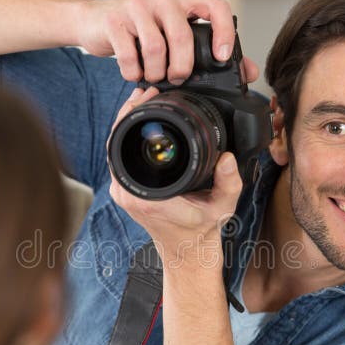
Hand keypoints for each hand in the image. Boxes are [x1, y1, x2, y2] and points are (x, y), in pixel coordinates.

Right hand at [78, 0, 255, 84]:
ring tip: (155, 77)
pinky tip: (135, 73)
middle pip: (183, 36)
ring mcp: (137, 6)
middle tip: (178, 78)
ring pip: (156, 48)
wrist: (97, 21)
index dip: (224, 32)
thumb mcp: (178, 35)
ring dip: (157, 73)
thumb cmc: (144, 31)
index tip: (222, 57)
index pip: (215, 7)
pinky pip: (130, 56)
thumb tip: (248, 72)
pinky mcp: (115, 21)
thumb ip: (212, 51)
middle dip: (182, 66)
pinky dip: (134, 73)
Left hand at [108, 87, 243, 266]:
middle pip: (116, 140)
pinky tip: (145, 121)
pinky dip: (131, 136)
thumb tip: (227, 157)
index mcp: (142, 194)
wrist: (188, 254)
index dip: (130, 113)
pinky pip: (122, 156)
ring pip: (117, 147)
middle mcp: (126, 192)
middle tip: (148, 90)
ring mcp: (123, 191)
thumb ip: (228, 181)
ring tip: (147, 100)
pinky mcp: (127, 189)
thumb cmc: (200, 232)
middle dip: (130, 111)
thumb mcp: (222, 205)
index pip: (121, 143)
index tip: (146, 95)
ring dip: (130, 123)